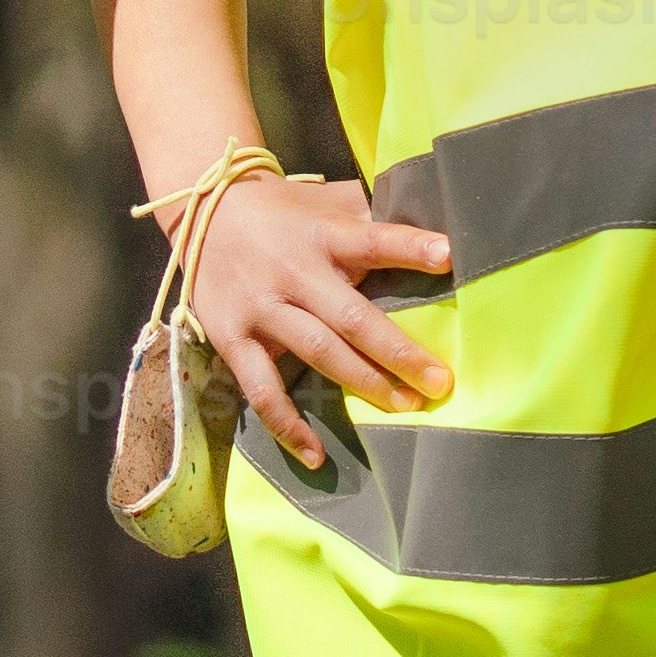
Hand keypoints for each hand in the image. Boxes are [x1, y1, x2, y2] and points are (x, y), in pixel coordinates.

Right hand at [185, 167, 457, 474]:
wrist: (205, 213)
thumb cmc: (286, 212)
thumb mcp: (328, 201)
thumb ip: (372, 215)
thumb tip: (438, 228)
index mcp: (323, 235)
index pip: (372, 240)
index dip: (410, 246)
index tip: (450, 256)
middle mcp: (294, 273)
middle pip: (351, 316)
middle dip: (398, 351)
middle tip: (440, 382)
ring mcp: (263, 309)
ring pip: (318, 352)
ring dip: (363, 383)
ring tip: (405, 407)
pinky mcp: (234, 340)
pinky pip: (262, 390)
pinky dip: (286, 426)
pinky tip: (315, 454)